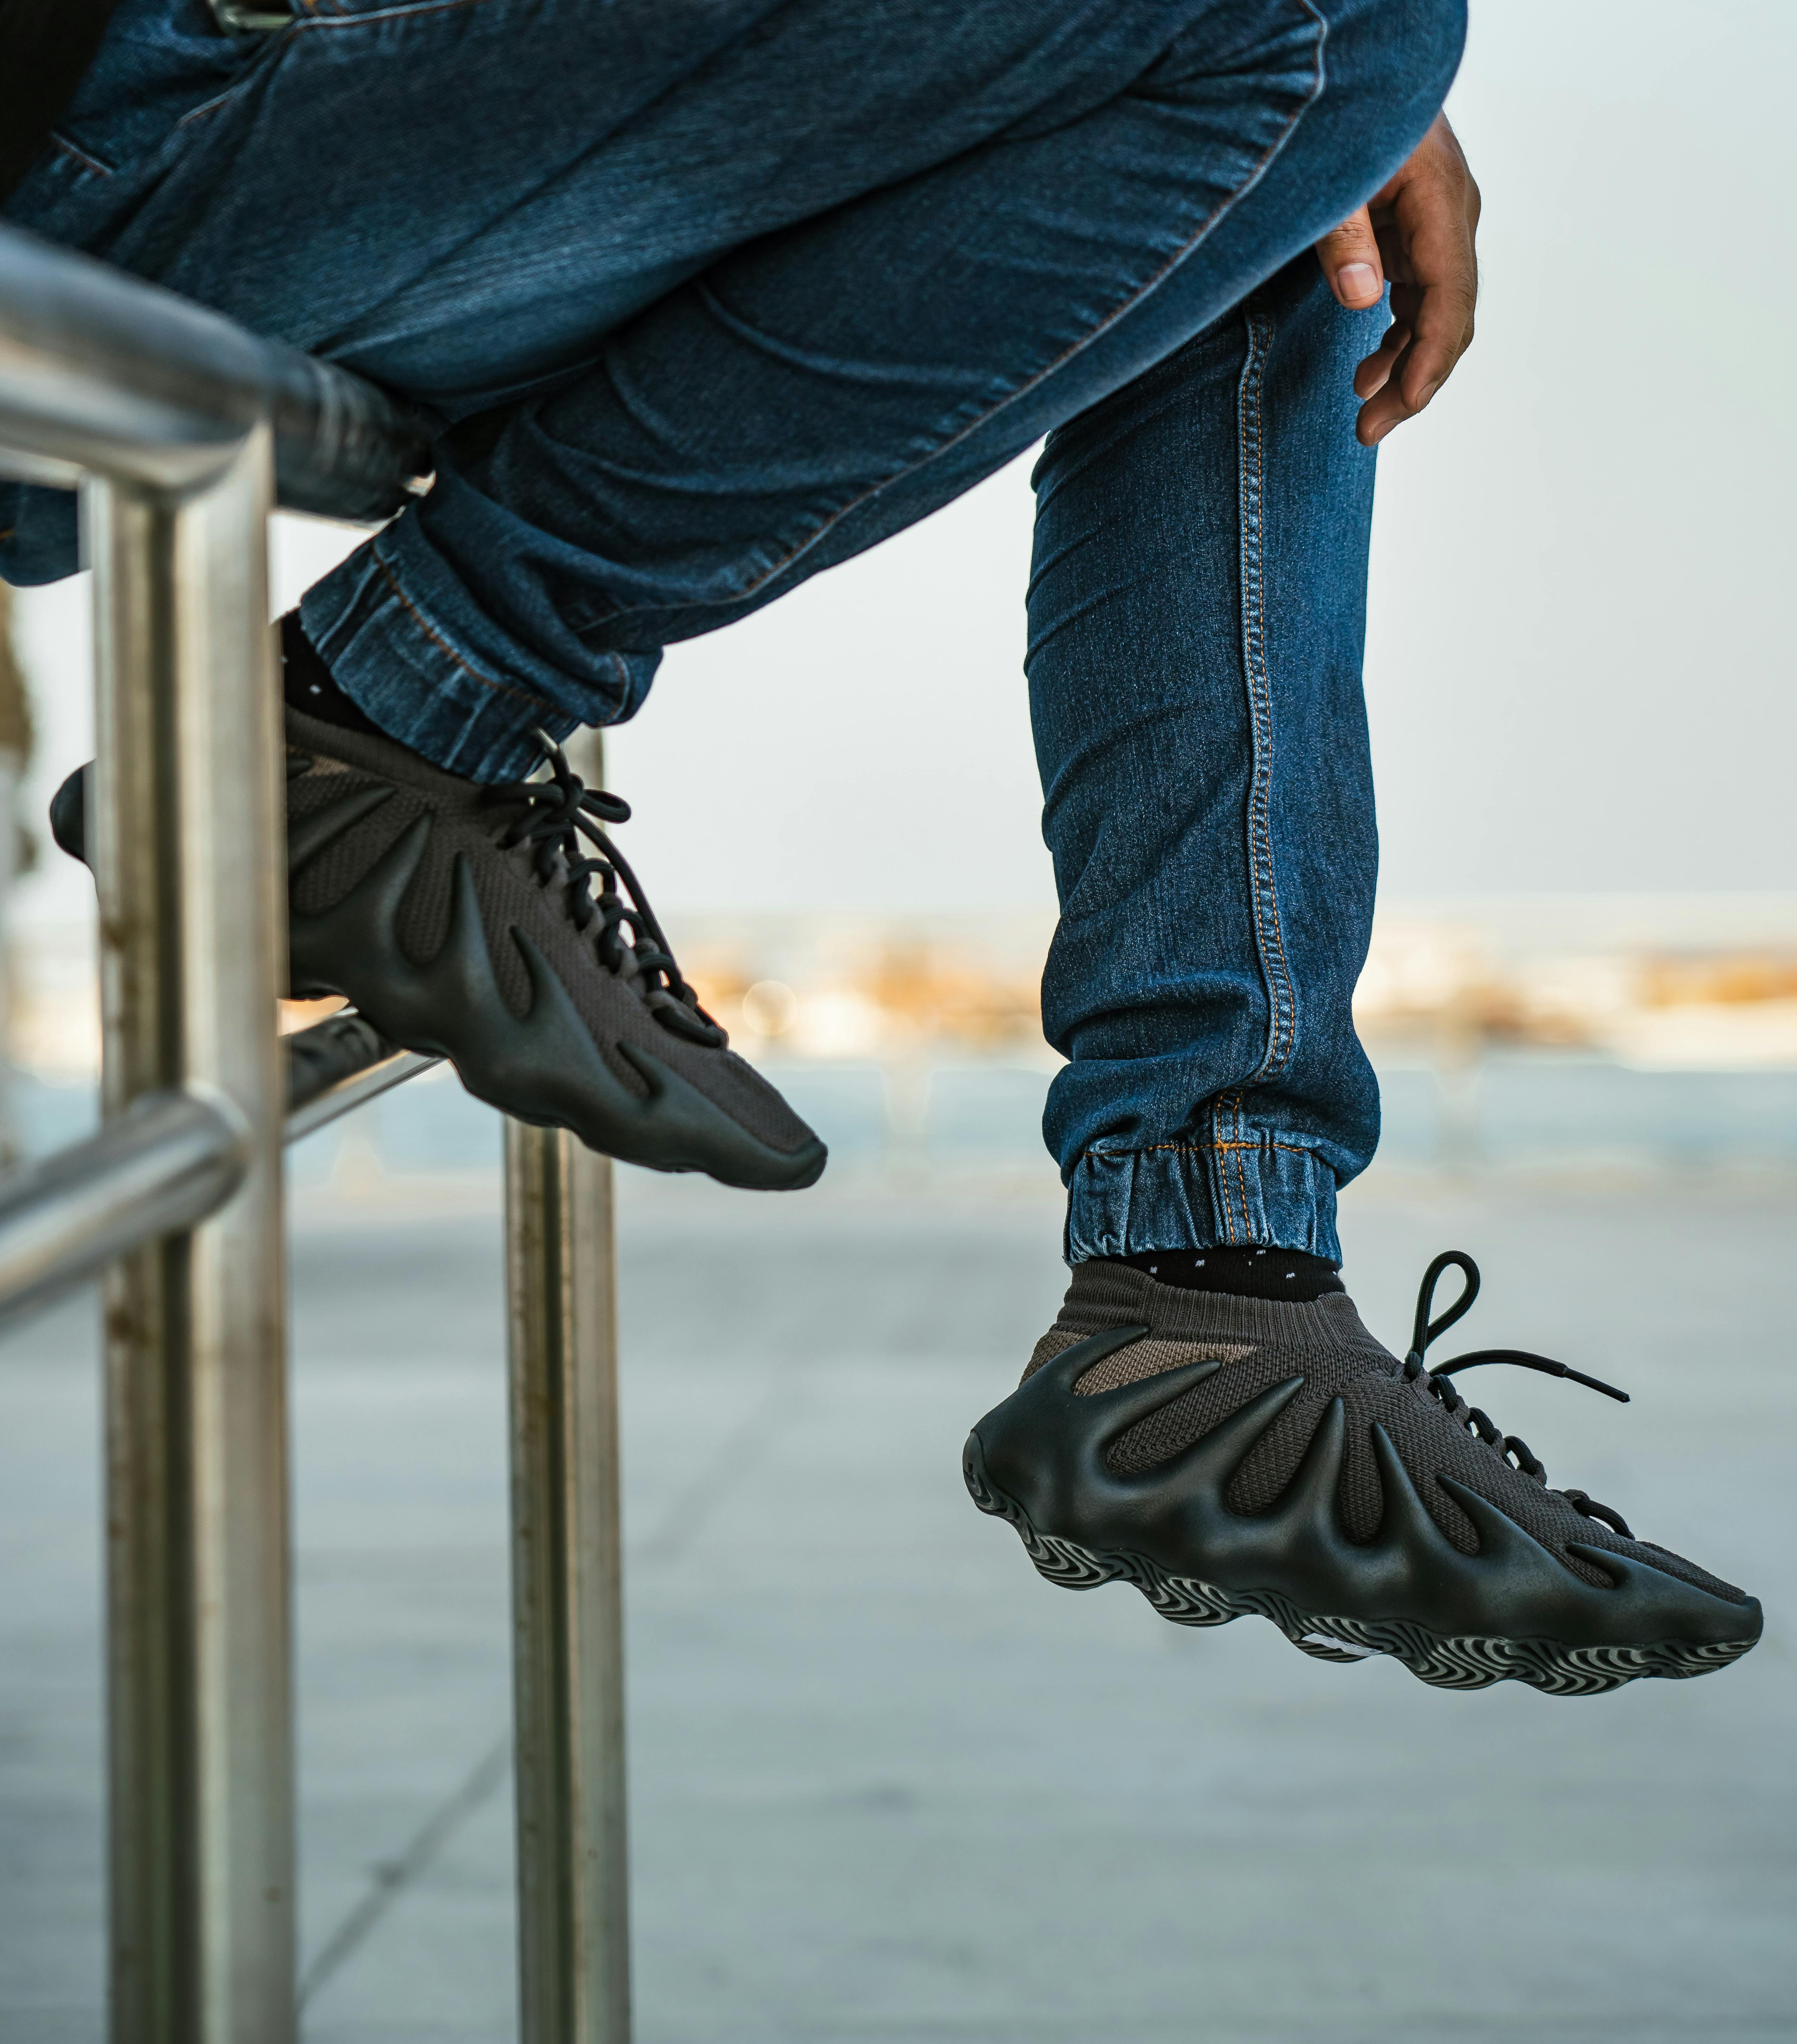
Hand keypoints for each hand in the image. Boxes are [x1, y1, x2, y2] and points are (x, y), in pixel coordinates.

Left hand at [1312, 114, 1479, 445]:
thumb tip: (1361, 298)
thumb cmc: (1345, 110)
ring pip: (1435, 315)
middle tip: (1368, 430)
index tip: (1398, 408)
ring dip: (1404, 367)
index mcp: (1442, 203)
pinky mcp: (1415, 230)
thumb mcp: (1336, 172)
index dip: (1428, 364)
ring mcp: (1436, 225)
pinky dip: (1397, 339)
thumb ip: (1344, 232)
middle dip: (1414, 382)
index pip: (1450, 303)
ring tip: (1364, 410)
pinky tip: (1368, 369)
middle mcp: (1452, 217)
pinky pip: (1418, 298)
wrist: (1359, 66)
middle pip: (1450, 320)